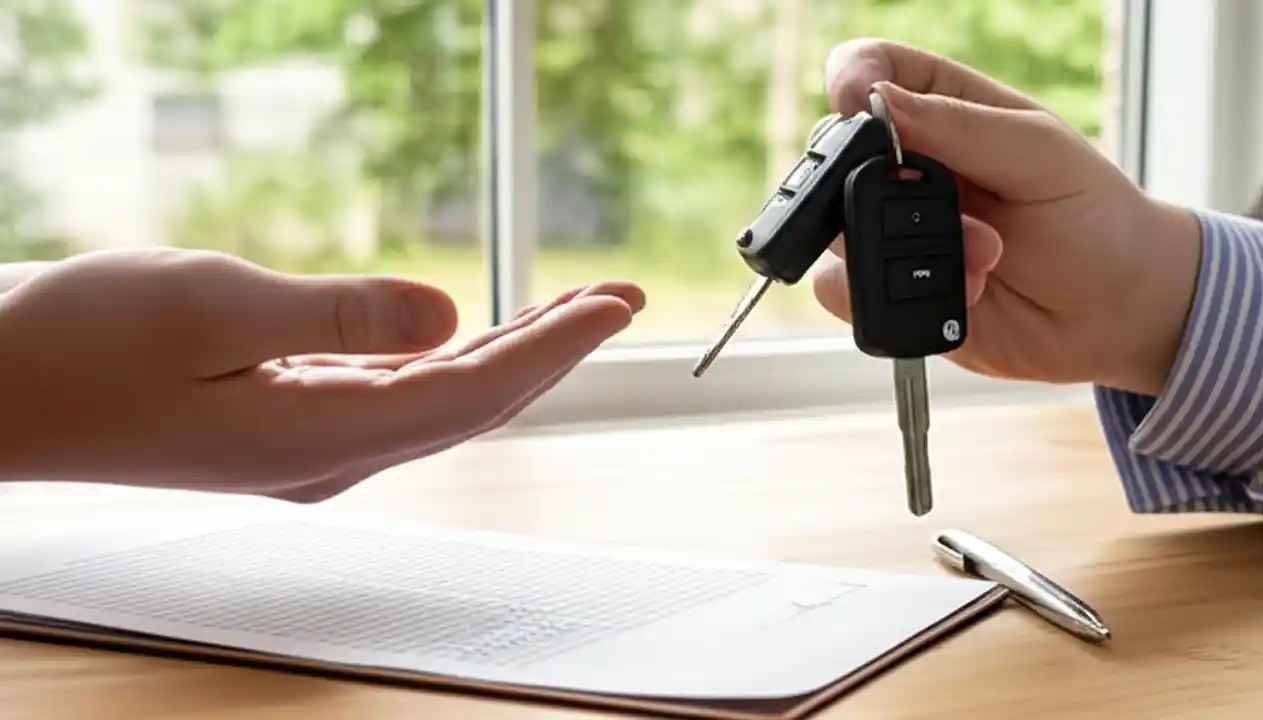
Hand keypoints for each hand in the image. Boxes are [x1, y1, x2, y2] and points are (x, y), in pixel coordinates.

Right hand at [0, 248, 642, 500]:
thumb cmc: (77, 347)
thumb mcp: (210, 307)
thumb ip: (339, 317)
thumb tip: (445, 316)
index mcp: (317, 437)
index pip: (475, 394)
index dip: (556, 348)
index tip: (617, 306)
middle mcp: (328, 457)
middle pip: (473, 402)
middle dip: (553, 349)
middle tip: (617, 297)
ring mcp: (309, 449)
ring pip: (441, 400)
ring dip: (510, 352)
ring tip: (571, 307)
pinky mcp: (288, 428)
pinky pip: (399, 396)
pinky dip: (451, 358)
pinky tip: (473, 330)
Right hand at [815, 40, 1201, 396]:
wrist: (1114, 312)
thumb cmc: (1092, 218)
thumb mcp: (1042, 155)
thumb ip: (962, 126)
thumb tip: (881, 101)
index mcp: (943, 109)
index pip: (871, 69)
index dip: (854, 79)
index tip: (861, 104)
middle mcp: (908, 168)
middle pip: (835, 153)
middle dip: (878, 183)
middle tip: (939, 203)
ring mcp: (892, 231)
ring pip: (835, 228)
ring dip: (901, 249)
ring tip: (981, 259)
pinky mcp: (889, 290)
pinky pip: (842, 289)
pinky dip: (887, 297)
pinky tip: (960, 295)